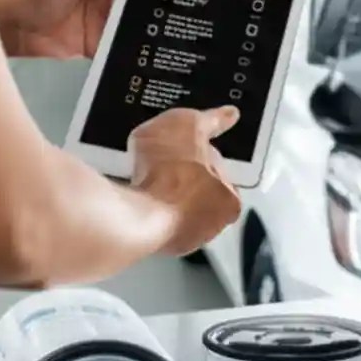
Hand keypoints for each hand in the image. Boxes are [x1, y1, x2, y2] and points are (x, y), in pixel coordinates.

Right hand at [129, 106, 242, 256]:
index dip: (201, 158)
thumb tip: (228, 114)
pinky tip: (131, 193)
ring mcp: (181, 240)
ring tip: (143, 175)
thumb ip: (210, 120)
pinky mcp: (153, 246)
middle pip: (197, 195)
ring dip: (161, 195)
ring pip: (172, 211)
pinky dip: (142, 208)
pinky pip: (149, 221)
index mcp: (229, 200)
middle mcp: (210, 227)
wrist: (135, 212)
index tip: (185, 149)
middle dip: (182, 180)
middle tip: (161, 161)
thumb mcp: (189, 126)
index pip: (220, 175)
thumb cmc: (170, 171)